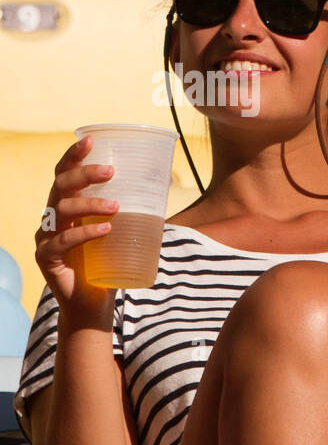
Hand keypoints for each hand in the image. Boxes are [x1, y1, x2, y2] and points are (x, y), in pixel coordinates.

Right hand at [34, 136, 119, 322]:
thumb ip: (134, 212)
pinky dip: (84, 234)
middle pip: (60, 187)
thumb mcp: (121, 233)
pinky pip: (62, 242)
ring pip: (61, 211)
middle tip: (110, 171)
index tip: (91, 140)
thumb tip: (164, 187)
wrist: (93, 303)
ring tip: (116, 206)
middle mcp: (52, 218)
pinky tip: (105, 229)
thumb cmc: (108, 263)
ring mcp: (46, 238)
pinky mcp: (46, 258)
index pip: (64, 175)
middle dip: (83, 174)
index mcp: (67, 207)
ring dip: (90, 204)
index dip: (73, 156)